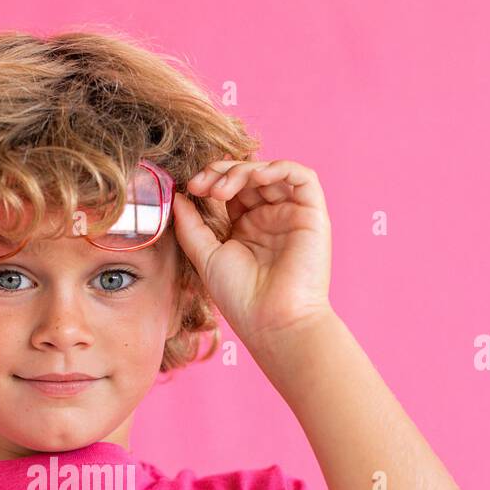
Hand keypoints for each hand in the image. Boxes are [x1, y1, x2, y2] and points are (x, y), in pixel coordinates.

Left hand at [172, 159, 332, 349]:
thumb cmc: (241, 298)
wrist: (273, 321)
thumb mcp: (206, 257)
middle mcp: (270, 218)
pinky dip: (277, 168)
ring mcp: (291, 214)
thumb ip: (191, 226)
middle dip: (222, 172)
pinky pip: (302, 177)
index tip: (190, 188)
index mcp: (247, 228)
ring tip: (221, 190)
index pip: (231, 188)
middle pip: (248, 176)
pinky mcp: (312, 214)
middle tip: (201, 185)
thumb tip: (177, 196)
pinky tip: (255, 178)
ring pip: (271, 172)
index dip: (211, 180)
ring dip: (244, 171)